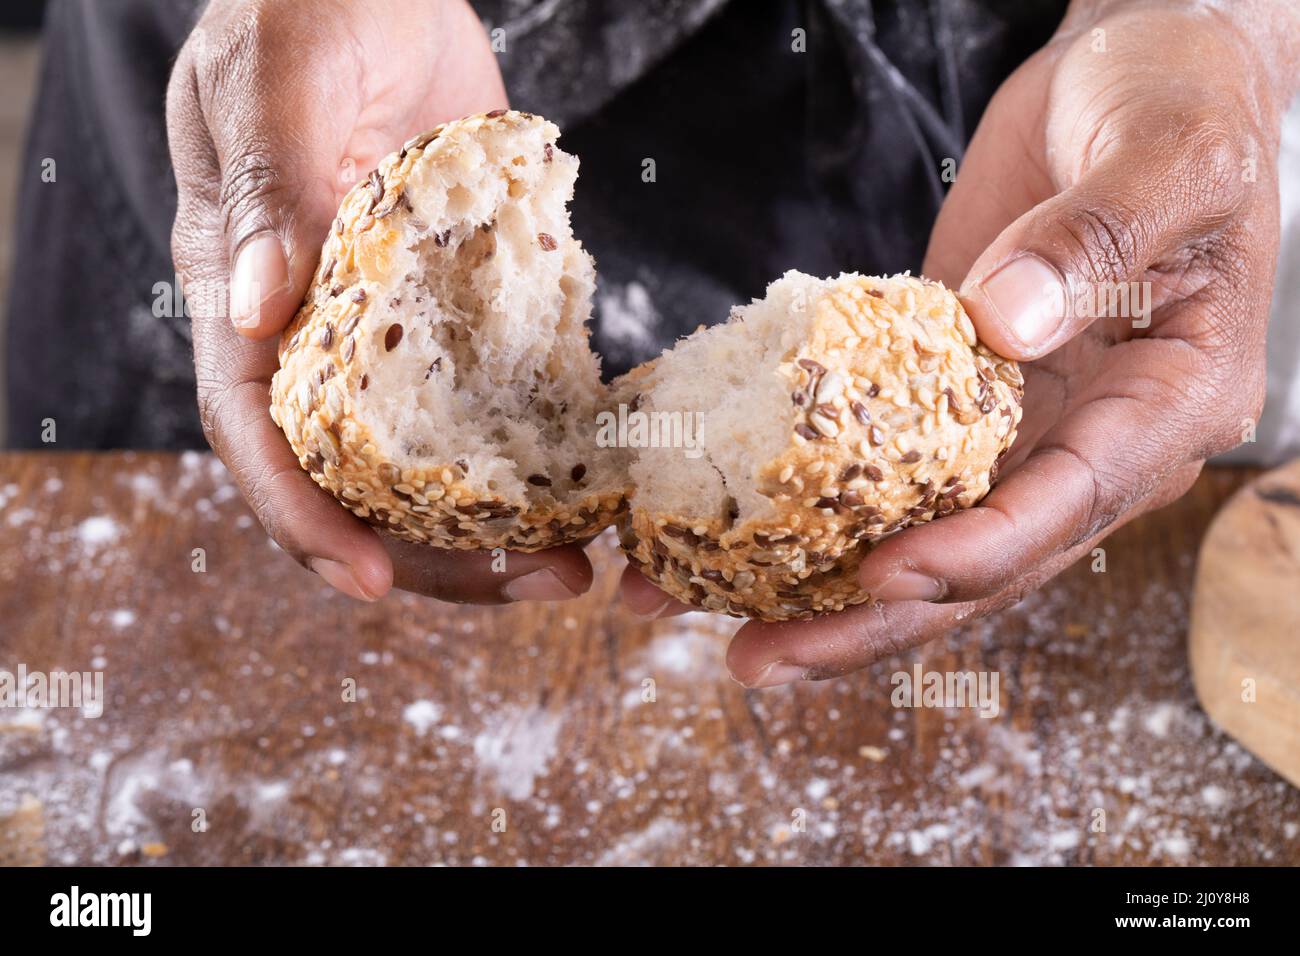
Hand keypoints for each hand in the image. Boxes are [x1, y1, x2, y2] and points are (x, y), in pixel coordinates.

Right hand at [167, 0, 590, 603]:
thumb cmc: (309, 6)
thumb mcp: (277, 81)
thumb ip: (268, 191)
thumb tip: (254, 313)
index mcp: (239, 289)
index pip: (254, 429)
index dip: (303, 515)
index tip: (369, 580)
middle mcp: (310, 329)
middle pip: (358, 475)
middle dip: (440, 550)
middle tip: (542, 581)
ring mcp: (388, 327)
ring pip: (432, 457)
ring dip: (503, 520)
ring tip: (583, 557)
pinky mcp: (456, 308)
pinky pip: (490, 397)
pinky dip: (537, 448)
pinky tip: (596, 478)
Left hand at [627, 0, 1299, 684]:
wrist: (1133, 77)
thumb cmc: (1178, 103)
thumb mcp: (1165, 156)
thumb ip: (1096, 243)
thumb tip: (1004, 329)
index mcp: (1171, 402)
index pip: (1071, 504)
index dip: (977, 551)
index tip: (882, 575)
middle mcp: (1096, 441)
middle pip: (985, 560)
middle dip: (874, 617)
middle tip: (763, 659)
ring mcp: (1021, 428)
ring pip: (926, 534)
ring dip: (826, 588)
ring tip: (715, 620)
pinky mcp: (955, 401)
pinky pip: (889, 469)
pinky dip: (817, 506)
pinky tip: (735, 529)